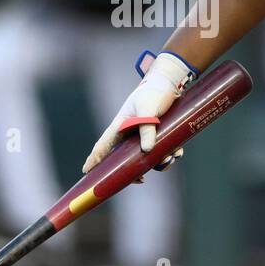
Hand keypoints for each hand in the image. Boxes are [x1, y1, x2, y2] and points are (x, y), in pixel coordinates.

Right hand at [82, 51, 195, 172]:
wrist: (170, 85)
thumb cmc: (153, 93)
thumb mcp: (148, 109)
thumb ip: (147, 128)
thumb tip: (147, 150)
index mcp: (120, 126)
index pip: (103, 145)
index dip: (94, 159)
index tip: (86, 172)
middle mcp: (129, 134)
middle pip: (125, 159)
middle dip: (134, 171)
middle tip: (141, 180)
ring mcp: (143, 137)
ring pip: (146, 159)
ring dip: (158, 163)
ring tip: (170, 157)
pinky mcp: (156, 137)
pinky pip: (161, 153)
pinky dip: (170, 155)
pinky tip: (178, 151)